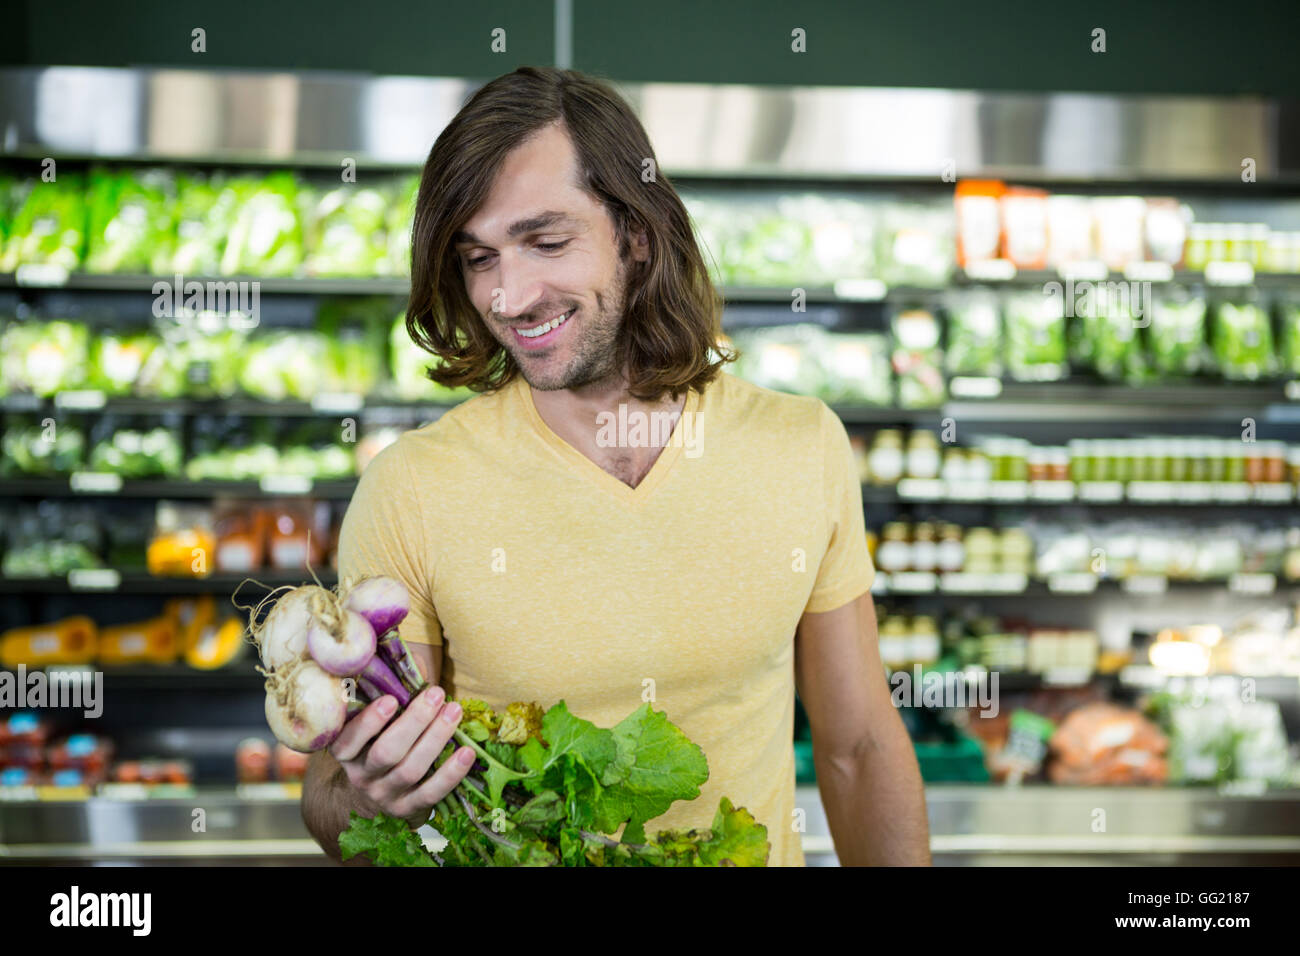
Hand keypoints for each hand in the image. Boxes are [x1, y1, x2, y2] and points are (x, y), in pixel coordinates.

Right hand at [329, 686, 476, 827]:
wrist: (379, 794)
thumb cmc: (381, 740)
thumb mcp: (376, 720)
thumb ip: (390, 690)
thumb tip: (412, 657)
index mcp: (346, 751)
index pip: (348, 740)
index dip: (368, 722)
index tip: (390, 700)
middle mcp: (361, 776)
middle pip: (386, 752)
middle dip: (414, 721)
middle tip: (436, 694)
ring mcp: (385, 795)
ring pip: (410, 770)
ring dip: (436, 738)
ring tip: (454, 711)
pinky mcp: (408, 810)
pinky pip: (431, 793)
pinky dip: (451, 773)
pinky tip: (467, 752)